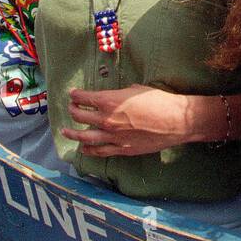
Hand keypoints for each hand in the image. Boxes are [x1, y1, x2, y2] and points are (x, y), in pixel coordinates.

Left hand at [63, 84, 193, 156]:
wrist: (175, 121)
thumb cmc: (159, 101)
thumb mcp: (136, 90)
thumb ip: (119, 94)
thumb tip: (113, 97)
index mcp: (109, 101)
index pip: (84, 97)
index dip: (76, 94)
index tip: (73, 93)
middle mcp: (106, 120)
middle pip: (80, 116)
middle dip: (73, 110)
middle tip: (71, 108)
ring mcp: (112, 137)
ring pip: (84, 137)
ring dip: (72, 133)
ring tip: (65, 131)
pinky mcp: (122, 149)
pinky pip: (100, 151)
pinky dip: (89, 150)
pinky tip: (84, 148)